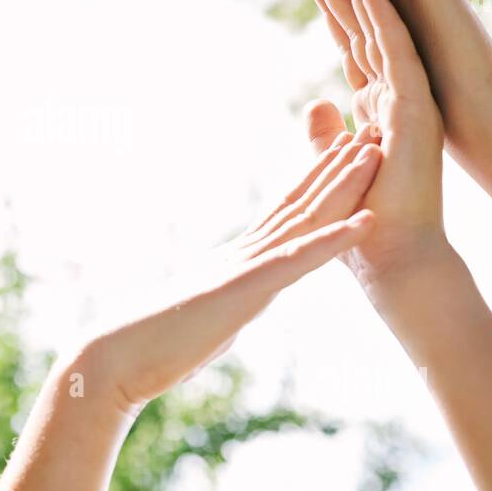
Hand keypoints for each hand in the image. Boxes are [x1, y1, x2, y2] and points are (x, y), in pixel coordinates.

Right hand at [88, 135, 378, 411]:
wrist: (115, 357)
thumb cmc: (151, 346)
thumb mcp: (204, 319)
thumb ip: (224, 305)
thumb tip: (230, 306)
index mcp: (236, 262)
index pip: (284, 213)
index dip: (317, 182)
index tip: (346, 154)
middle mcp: (243, 254)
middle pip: (299, 203)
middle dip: (338, 169)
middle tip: (374, 132)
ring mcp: (244, 268)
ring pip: (304, 220)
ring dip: (344, 187)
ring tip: (376, 154)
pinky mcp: (244, 291)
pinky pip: (297, 261)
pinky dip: (334, 240)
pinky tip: (367, 222)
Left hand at [299, 0, 446, 285]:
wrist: (397, 257)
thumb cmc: (369, 219)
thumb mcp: (338, 162)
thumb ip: (329, 133)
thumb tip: (316, 107)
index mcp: (381, 100)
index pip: (350, 36)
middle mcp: (399, 91)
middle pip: (365, 22)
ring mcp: (410, 98)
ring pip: (384, 28)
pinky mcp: (416, 111)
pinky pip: (399, 53)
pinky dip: (383, 19)